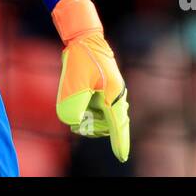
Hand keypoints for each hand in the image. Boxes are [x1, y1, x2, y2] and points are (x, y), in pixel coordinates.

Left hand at [53, 0, 130, 162]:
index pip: (117, 124)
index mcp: (113, 95)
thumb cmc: (81, 57)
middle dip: (92, 127)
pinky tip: (80, 102)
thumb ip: (73, 105)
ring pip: (102, 117)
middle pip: (107, 124)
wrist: (84, 38)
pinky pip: (98, 109)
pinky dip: (88, 111)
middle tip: (77, 126)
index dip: (119, 142)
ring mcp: (111, 93)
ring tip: (77, 112)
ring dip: (89, 119)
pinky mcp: (105, 91)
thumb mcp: (74, 82)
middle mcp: (116, 95)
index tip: (122, 157)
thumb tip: (74, 121)